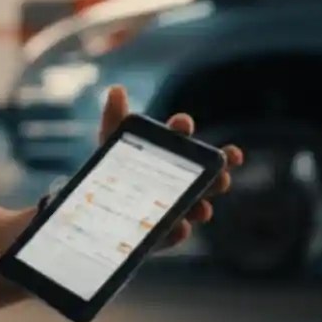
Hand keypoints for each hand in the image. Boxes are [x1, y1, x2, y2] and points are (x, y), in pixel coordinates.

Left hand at [97, 86, 243, 248]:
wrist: (99, 207)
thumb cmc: (116, 167)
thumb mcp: (112, 142)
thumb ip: (115, 118)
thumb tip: (116, 88)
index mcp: (170, 151)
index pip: (182, 135)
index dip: (184, 128)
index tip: (181, 123)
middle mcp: (182, 179)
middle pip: (208, 175)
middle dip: (219, 171)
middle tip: (222, 169)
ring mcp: (176, 206)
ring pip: (199, 206)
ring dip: (204, 204)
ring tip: (203, 206)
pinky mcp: (163, 232)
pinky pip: (175, 233)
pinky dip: (180, 230)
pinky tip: (181, 227)